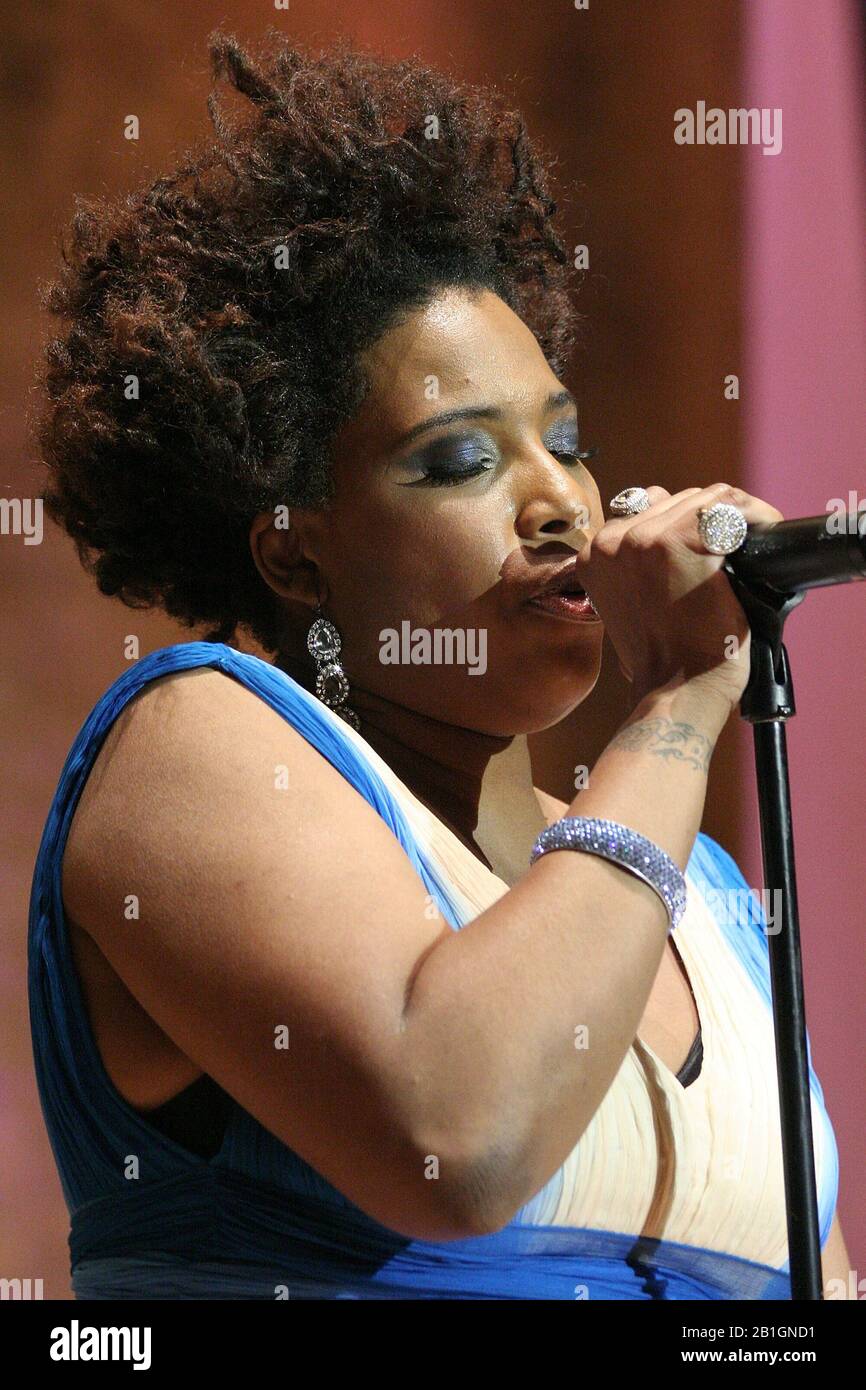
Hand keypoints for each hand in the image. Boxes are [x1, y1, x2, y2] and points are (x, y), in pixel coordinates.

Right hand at [572, 483, 784, 716]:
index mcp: (595, 555)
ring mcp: (642, 539)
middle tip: (735, 554)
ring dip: (733, 519)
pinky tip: (762, 544)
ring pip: (704, 498)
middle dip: (709, 522)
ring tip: (748, 550)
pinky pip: (729, 506)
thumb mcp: (632, 606)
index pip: (649, 510)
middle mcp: (611, 541)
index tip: (713, 547)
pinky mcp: (678, 542)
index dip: (687, 525)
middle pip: (676, 500)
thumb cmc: (664, 658)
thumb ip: (638, 564)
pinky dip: (755, 518)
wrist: (677, 691)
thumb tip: (672, 523)